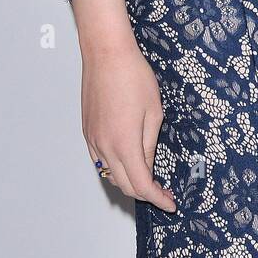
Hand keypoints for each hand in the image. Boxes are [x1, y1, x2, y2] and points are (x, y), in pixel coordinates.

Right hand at [80, 34, 175, 212]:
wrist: (106, 54)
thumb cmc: (133, 76)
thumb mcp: (153, 112)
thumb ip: (150, 144)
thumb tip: (149, 167)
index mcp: (124, 144)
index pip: (141, 184)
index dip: (157, 198)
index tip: (170, 203)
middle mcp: (104, 147)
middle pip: (123, 185)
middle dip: (145, 193)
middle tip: (163, 192)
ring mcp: (92, 140)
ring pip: (110, 174)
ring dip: (129, 181)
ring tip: (149, 177)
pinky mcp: (87, 132)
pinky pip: (101, 160)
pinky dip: (116, 168)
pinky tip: (129, 160)